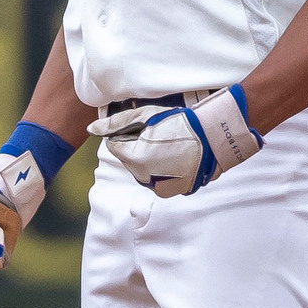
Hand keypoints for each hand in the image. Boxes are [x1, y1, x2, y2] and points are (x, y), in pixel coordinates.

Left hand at [91, 85, 261, 196]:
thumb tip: (91, 129)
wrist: (217, 136)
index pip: (116, 146)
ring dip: (151, 159)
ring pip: (144, 172)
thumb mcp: (146, 116)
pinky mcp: (176, 192)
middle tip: (161, 133)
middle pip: (129, 161)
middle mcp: (146, 179)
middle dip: (138, 147)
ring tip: (171, 144)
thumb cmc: (181, 121)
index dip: (128, 133)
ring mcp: (162, 188)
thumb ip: (115, 124)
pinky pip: (161, 181)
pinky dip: (165, 169)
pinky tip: (179, 156)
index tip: (147, 126)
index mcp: (135, 159)